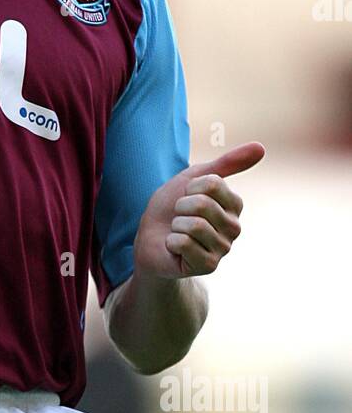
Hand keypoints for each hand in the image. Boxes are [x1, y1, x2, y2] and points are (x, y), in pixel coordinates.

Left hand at [132, 142, 265, 279]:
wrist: (150, 239)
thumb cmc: (172, 208)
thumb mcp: (194, 178)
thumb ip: (226, 164)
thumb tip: (261, 147)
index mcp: (234, 205)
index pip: (213, 184)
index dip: (190, 187)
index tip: (187, 196)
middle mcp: (235, 228)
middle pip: (203, 204)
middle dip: (180, 207)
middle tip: (179, 217)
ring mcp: (223, 249)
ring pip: (194, 225)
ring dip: (175, 226)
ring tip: (177, 231)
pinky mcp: (208, 266)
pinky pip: (184, 244)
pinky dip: (171, 242)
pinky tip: (175, 248)